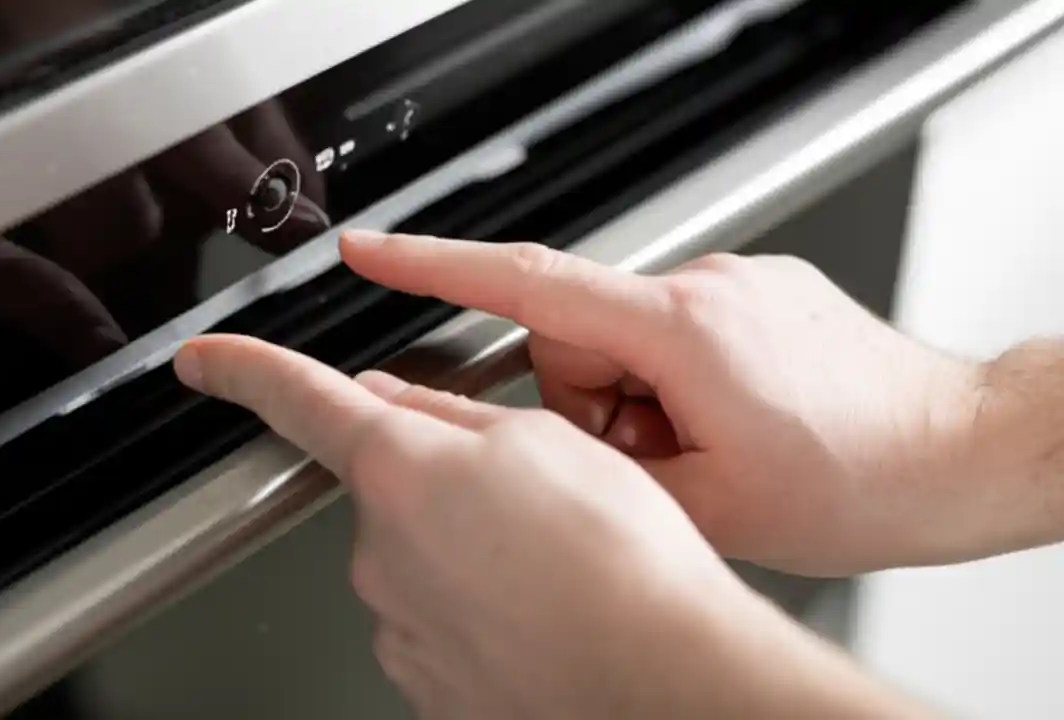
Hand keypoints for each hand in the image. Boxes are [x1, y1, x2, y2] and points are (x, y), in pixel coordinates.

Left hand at [172, 336, 920, 718]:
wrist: (658, 681)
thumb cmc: (618, 563)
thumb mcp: (543, 440)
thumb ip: (451, 418)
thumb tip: (399, 407)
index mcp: (399, 469)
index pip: (298, 400)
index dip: (244, 369)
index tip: (205, 360)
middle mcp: (379, 552)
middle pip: (388, 489)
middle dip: (439, 483)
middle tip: (527, 500)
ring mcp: (399, 626)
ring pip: (421, 560)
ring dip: (470, 552)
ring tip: (551, 565)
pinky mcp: (428, 683)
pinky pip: (441, 624)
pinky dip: (482, 611)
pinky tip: (540, 612)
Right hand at [339, 231, 989, 576]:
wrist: (960, 452)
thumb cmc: (862, 479)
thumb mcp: (708, 504)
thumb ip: (602, 470)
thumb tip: (542, 454)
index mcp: (679, 330)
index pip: (528, 283)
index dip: (434, 266)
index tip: (372, 253)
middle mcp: (704, 289)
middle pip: (575, 336)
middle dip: (589, 403)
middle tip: (654, 458)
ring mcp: (735, 287)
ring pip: (624, 342)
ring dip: (638, 402)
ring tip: (706, 449)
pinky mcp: (757, 297)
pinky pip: (674, 334)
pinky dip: (676, 385)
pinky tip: (734, 426)